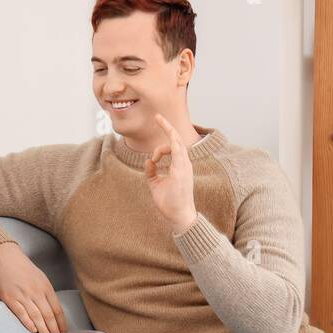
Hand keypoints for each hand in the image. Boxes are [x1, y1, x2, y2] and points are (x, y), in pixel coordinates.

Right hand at [0, 244, 67, 332]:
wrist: (5, 256)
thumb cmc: (23, 268)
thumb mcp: (40, 278)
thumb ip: (46, 293)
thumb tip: (52, 311)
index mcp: (46, 287)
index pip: (57, 309)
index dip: (61, 323)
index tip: (64, 332)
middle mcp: (36, 292)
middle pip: (48, 315)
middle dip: (54, 330)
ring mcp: (23, 296)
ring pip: (36, 316)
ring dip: (43, 330)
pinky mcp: (10, 298)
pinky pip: (21, 313)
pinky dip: (28, 323)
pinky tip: (33, 330)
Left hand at [144, 114, 197, 233]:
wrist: (178, 216)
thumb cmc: (170, 202)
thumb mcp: (156, 184)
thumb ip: (152, 172)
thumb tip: (148, 161)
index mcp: (180, 166)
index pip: (173, 146)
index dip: (165, 138)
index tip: (156, 140)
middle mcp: (184, 164)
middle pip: (177, 140)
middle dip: (167, 126)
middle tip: (157, 116)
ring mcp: (184, 166)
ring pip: (177, 142)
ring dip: (167, 133)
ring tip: (156, 144)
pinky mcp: (181, 170)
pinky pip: (178, 151)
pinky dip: (171, 142)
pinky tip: (161, 141)